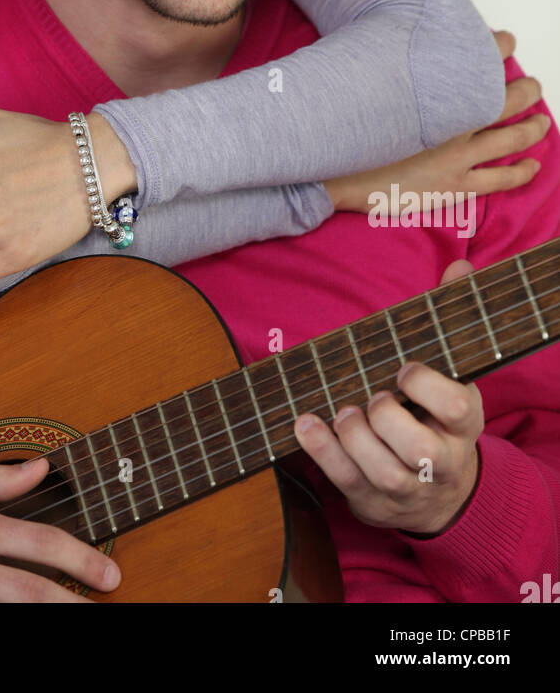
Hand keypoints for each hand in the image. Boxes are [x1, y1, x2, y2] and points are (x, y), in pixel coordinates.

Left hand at [293, 260, 484, 534]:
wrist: (439, 491)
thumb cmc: (437, 415)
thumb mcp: (452, 372)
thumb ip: (449, 318)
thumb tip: (458, 265)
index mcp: (463, 423)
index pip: (457, 408)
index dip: (428, 387)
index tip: (404, 367)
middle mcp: (439, 461)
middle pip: (419, 449)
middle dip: (389, 420)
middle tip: (372, 398)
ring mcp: (407, 488)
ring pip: (384, 472)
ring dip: (355, 439)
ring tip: (343, 411)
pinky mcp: (373, 502)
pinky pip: (346, 482)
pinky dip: (321, 452)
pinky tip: (304, 422)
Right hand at [324, 31, 548, 213]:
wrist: (337, 173)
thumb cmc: (349, 131)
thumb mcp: (366, 85)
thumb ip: (386, 64)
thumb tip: (385, 40)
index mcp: (435, 93)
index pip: (479, 60)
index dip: (498, 47)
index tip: (505, 41)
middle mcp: (454, 123)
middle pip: (506, 99)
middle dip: (526, 90)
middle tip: (532, 86)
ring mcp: (458, 156)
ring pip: (512, 138)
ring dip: (533, 128)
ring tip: (541, 122)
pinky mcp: (454, 186)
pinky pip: (500, 179)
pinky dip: (521, 171)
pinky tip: (532, 165)